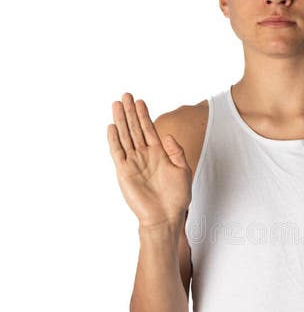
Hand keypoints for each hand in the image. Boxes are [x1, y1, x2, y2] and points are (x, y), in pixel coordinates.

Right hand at [107, 93, 191, 226]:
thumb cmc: (176, 197)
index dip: (144, 115)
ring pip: (125, 137)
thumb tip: (165, 135)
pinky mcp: (125, 172)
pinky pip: (117, 153)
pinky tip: (112, 127)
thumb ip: (175, 151)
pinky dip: (114, 140)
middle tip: (126, 95)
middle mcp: (144, 156)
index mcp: (159, 154)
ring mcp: (133, 163)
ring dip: (121, 120)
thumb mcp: (183, 170)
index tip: (140, 101)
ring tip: (116, 104)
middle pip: (135, 129)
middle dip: (130, 112)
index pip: (149, 130)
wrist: (166, 216)